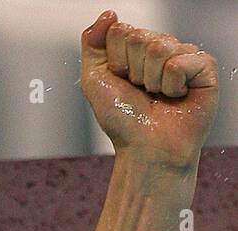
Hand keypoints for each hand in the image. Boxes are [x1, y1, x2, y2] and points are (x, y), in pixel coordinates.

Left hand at [80, 10, 217, 170]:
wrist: (145, 148)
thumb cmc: (123, 120)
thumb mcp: (94, 80)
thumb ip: (93, 44)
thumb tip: (108, 14)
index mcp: (136, 48)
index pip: (120, 31)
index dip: (115, 61)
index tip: (121, 81)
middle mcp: (162, 48)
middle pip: (140, 36)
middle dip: (132, 70)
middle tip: (140, 91)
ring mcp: (184, 55)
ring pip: (159, 47)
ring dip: (150, 79)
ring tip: (157, 95)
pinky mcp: (205, 66)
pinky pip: (180, 61)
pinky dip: (171, 83)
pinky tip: (177, 96)